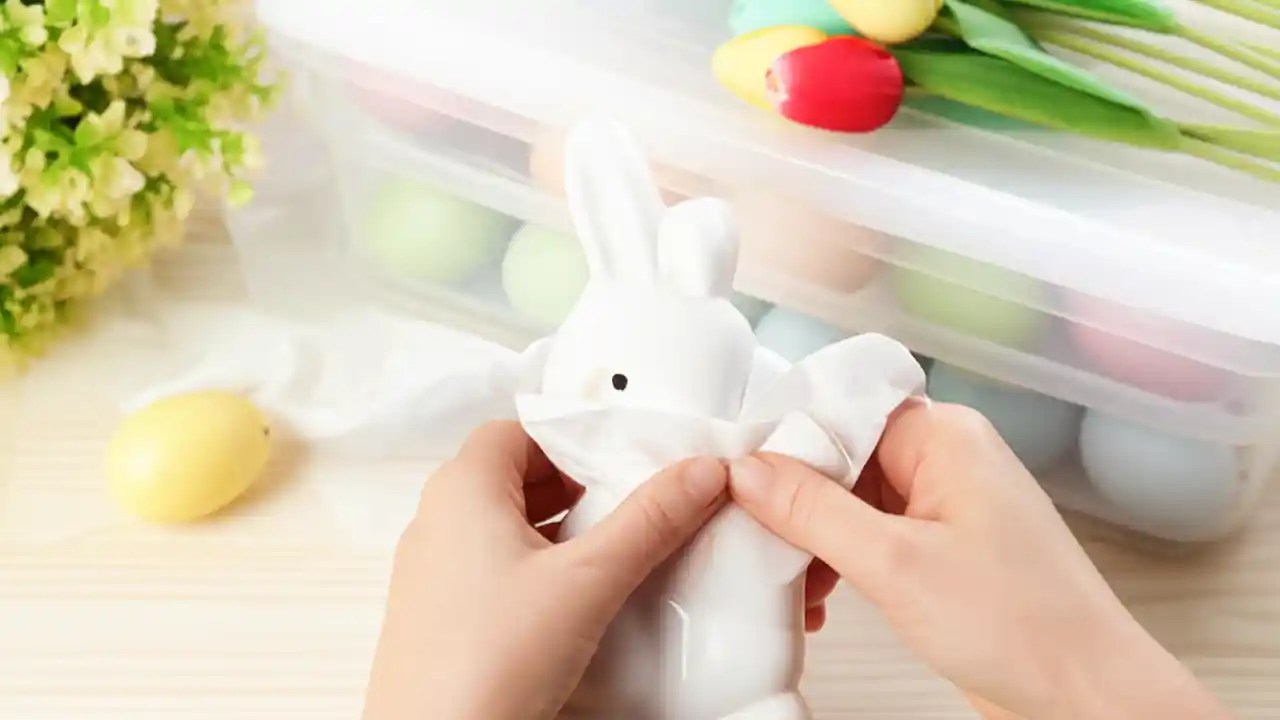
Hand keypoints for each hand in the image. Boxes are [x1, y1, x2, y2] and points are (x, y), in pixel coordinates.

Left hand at [362, 421, 728, 719]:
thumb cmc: (488, 662)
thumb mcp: (589, 580)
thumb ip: (650, 520)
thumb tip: (697, 473)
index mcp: (462, 490)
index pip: (516, 429)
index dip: (570, 437)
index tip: (620, 456)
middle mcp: (436, 522)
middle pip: (510, 474)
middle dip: (572, 485)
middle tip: (624, 503)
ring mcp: (431, 571)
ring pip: (500, 524)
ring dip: (554, 529)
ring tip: (606, 553)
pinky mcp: (437, 615)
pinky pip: (488, 568)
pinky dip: (531, 568)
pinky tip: (569, 601)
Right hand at [729, 400, 1230, 719]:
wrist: (1087, 696)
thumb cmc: (1023, 627)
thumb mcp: (895, 565)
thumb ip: (814, 511)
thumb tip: (748, 470)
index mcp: (944, 436)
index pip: (840, 409)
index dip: (785, 440)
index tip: (738, 476)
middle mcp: (945, 458)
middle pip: (840, 454)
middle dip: (793, 500)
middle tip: (753, 538)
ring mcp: (945, 503)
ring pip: (850, 499)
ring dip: (812, 539)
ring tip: (789, 584)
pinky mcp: (942, 546)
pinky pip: (871, 534)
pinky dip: (839, 562)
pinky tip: (818, 600)